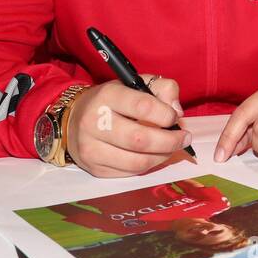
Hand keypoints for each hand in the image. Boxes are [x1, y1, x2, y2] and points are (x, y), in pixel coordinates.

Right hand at [65, 74, 190, 177]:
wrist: (73, 120)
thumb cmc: (111, 101)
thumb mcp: (135, 84)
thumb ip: (162, 88)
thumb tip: (177, 111)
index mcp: (107, 96)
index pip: (143, 107)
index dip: (166, 115)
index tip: (175, 117)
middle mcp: (94, 123)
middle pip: (140, 140)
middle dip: (170, 141)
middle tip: (184, 138)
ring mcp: (92, 149)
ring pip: (137, 162)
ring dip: (162, 157)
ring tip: (171, 148)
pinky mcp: (94, 168)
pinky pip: (129, 173)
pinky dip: (148, 166)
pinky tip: (154, 155)